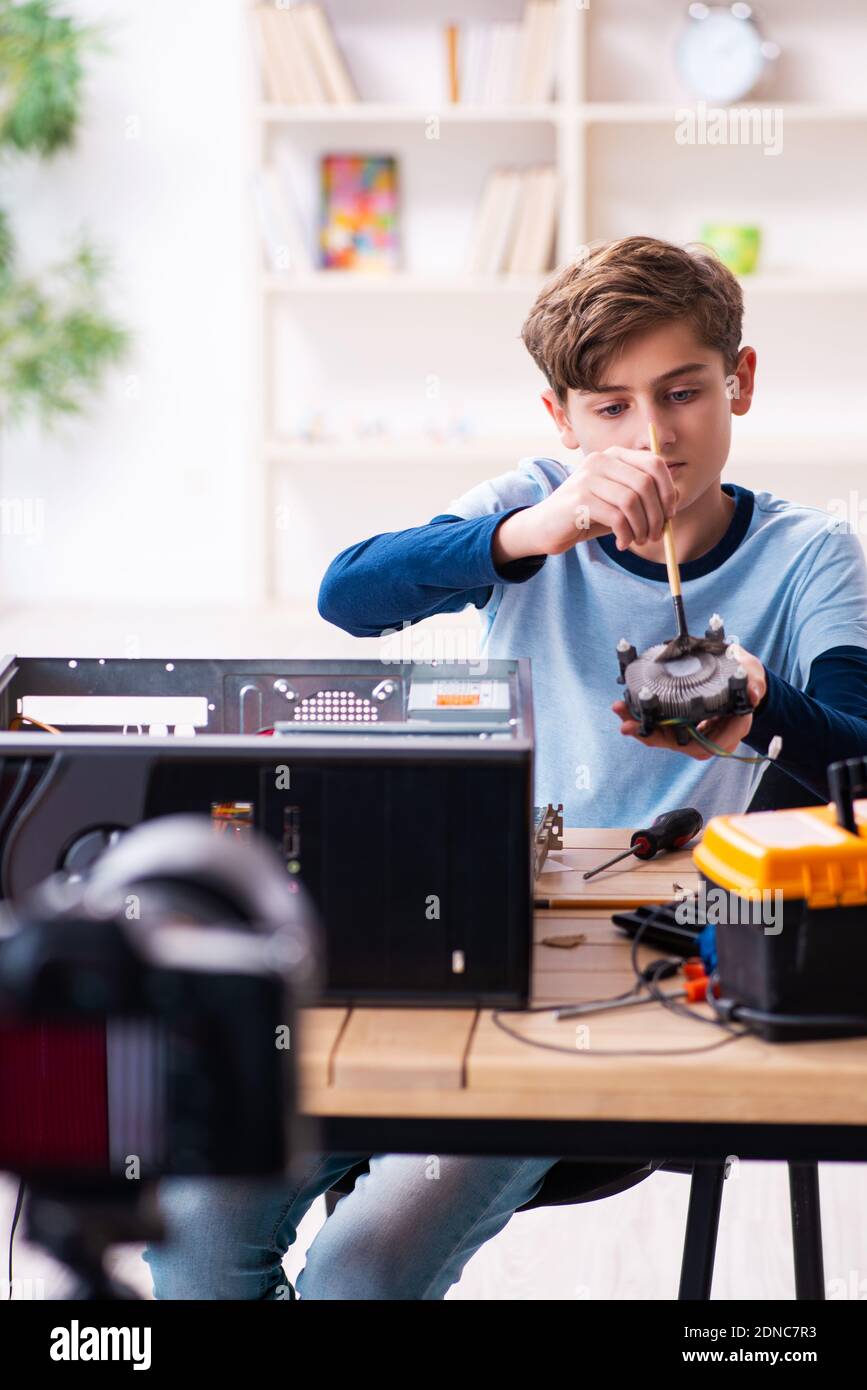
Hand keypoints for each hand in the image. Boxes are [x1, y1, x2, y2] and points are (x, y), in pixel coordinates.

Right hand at [492, 446, 678, 564]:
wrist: (545, 527)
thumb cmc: (588, 515)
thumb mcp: (619, 502)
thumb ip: (644, 497)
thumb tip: (675, 500)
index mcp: (614, 455)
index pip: (655, 463)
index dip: (668, 491)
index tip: (670, 516)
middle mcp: (601, 459)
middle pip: (646, 483)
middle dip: (657, 514)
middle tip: (656, 535)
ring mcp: (588, 477)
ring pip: (632, 501)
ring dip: (642, 527)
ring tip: (638, 540)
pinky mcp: (580, 498)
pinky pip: (617, 517)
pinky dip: (626, 534)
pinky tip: (622, 543)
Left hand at [611, 644, 766, 759]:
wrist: (744, 679)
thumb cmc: (748, 680)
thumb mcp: (753, 679)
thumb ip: (753, 686)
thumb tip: (752, 694)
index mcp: (726, 734)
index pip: (697, 746)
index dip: (673, 741)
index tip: (651, 733)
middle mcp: (708, 738)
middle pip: (674, 743)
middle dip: (647, 735)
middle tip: (625, 725)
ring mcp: (694, 731)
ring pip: (664, 735)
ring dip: (639, 724)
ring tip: (620, 711)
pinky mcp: (683, 722)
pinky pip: (662, 723)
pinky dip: (644, 716)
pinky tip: (626, 707)